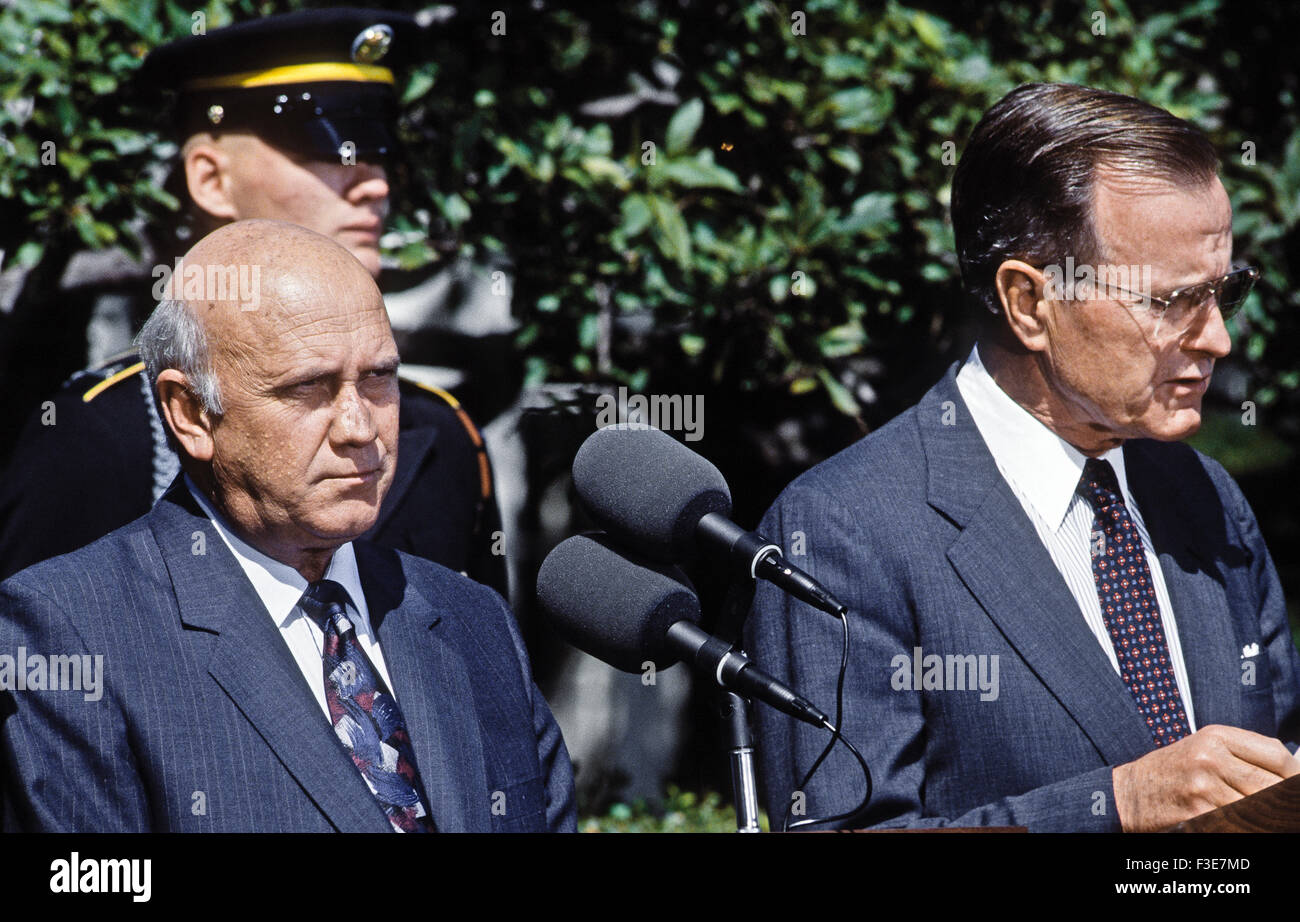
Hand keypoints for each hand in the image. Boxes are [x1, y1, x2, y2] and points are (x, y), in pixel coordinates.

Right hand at [1112, 724, 1299, 831]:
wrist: (1128, 794)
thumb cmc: (1171, 773)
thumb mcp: (1204, 750)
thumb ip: (1242, 756)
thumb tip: (1291, 774)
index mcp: (1215, 736)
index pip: (1277, 756)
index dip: (1295, 776)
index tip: (1295, 786)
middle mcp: (1210, 758)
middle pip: (1272, 786)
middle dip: (1283, 802)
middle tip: (1280, 809)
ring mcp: (1203, 787)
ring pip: (1259, 809)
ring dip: (1266, 818)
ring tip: (1259, 815)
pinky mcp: (1198, 814)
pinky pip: (1239, 825)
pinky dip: (1245, 827)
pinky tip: (1239, 823)